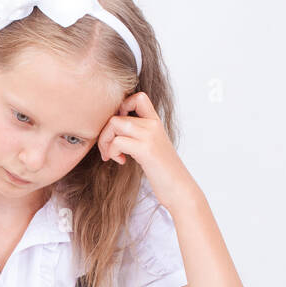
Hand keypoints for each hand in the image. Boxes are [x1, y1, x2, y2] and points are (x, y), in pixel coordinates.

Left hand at [97, 91, 200, 213]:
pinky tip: (121, 161)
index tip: (118, 129)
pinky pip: (117, 141)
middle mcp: (153, 125)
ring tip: (111, 156)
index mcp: (156, 122)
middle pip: (116, 115)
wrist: (180, 189)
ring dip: (105, 142)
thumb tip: (114, 131)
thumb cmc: (163, 172)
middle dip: (105, 133)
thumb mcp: (152, 147)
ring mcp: (150, 136)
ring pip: (114, 124)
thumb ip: (139, 135)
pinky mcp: (146, 150)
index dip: (122, 107)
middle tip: (107, 150)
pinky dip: (112, 152)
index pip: (139, 97)